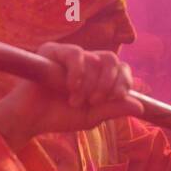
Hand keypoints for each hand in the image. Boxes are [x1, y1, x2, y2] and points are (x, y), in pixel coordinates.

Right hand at [0, 43, 143, 151]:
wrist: (30, 119)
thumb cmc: (58, 116)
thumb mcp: (91, 117)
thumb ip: (113, 110)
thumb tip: (140, 107)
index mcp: (97, 75)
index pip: (121, 69)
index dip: (124, 81)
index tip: (116, 97)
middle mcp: (86, 62)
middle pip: (112, 60)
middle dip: (109, 83)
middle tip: (95, 101)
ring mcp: (70, 55)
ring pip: (96, 59)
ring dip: (90, 84)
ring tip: (76, 101)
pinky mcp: (53, 51)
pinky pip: (75, 54)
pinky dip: (78, 72)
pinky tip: (71, 88)